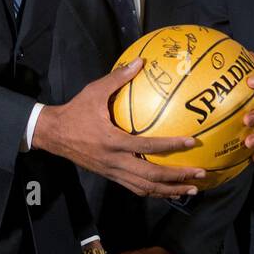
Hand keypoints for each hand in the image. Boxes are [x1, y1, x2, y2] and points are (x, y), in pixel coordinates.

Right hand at [34, 59, 203, 197]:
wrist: (53, 134)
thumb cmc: (75, 112)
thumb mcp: (94, 92)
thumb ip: (118, 78)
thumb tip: (140, 62)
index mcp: (113, 141)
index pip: (147, 148)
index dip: (171, 146)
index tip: (191, 143)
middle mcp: (115, 161)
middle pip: (151, 177)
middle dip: (177, 177)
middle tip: (200, 174)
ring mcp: (113, 172)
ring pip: (145, 188)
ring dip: (169, 190)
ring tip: (191, 189)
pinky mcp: (111, 176)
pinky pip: (136, 188)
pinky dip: (154, 191)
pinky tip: (168, 190)